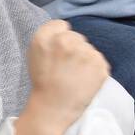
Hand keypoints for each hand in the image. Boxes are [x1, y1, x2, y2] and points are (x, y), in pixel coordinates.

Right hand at [15, 20, 110, 134]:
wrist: (52, 109)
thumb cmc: (43, 82)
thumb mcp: (35, 53)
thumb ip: (49, 35)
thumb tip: (67, 27)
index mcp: (46, 37)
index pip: (61, 25)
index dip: (60, 39)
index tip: (57, 54)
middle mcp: (66, 41)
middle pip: (77, 37)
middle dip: (74, 49)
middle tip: (66, 68)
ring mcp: (85, 53)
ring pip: (89, 49)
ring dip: (85, 59)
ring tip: (75, 76)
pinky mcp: (100, 66)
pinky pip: (99, 61)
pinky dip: (94, 70)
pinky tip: (84, 81)